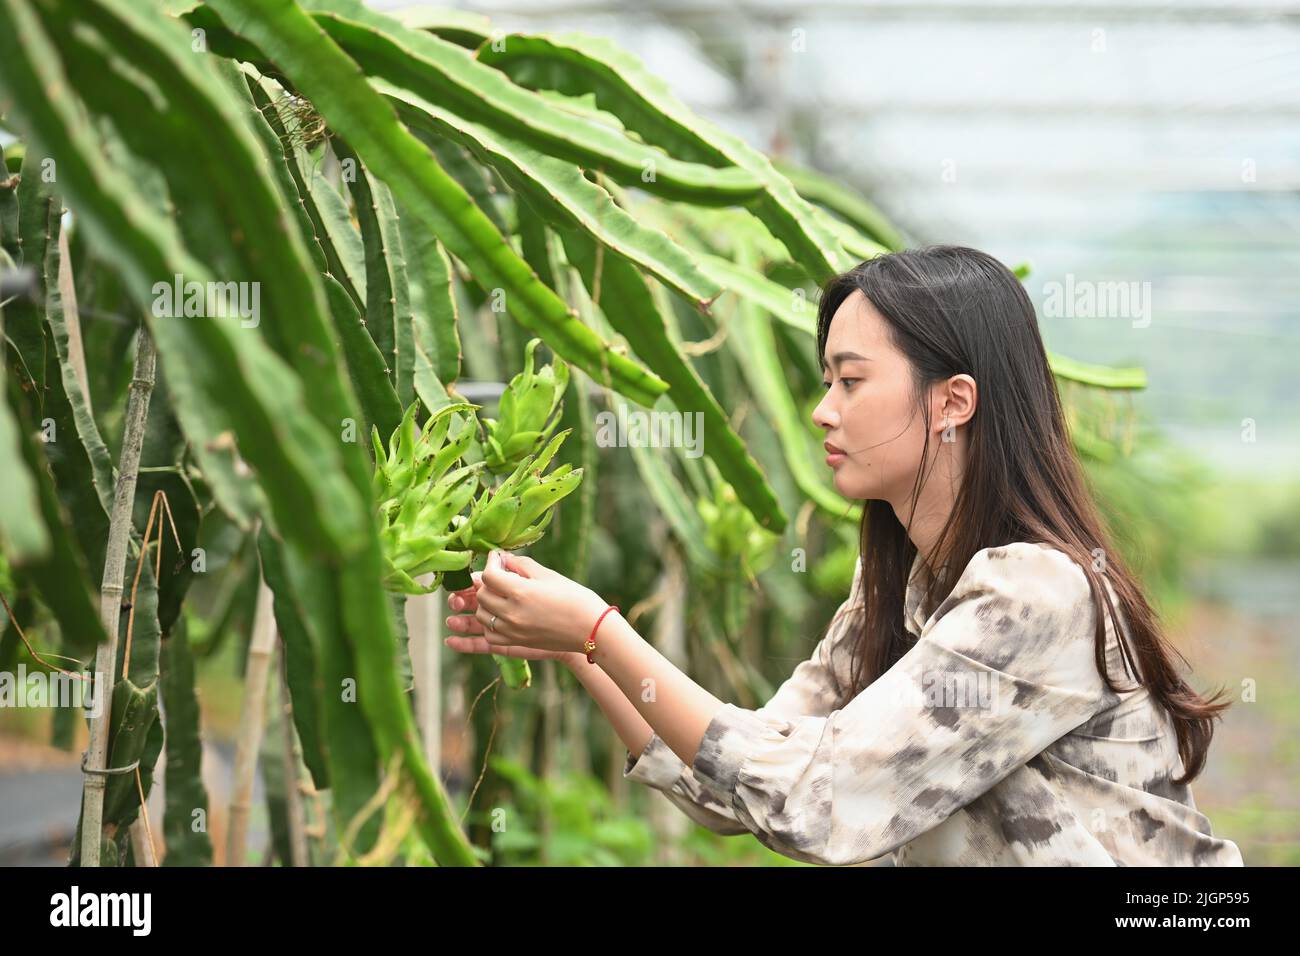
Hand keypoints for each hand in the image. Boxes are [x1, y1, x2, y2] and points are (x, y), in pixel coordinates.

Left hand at [445, 550, 609, 660]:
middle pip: (482, 595)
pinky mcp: (516, 643)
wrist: (591, 629)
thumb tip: (503, 558)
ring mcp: (512, 631)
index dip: (491, 563)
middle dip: (486, 583)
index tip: (498, 558)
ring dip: (484, 604)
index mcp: (521, 592)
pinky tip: (476, 626)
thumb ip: (521, 565)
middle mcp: (512, 613)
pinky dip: (483, 629)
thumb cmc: (575, 598)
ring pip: (482, 616)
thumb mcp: (548, 575)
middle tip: (498, 575)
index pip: (489, 575)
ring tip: (496, 594)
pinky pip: (489, 637)